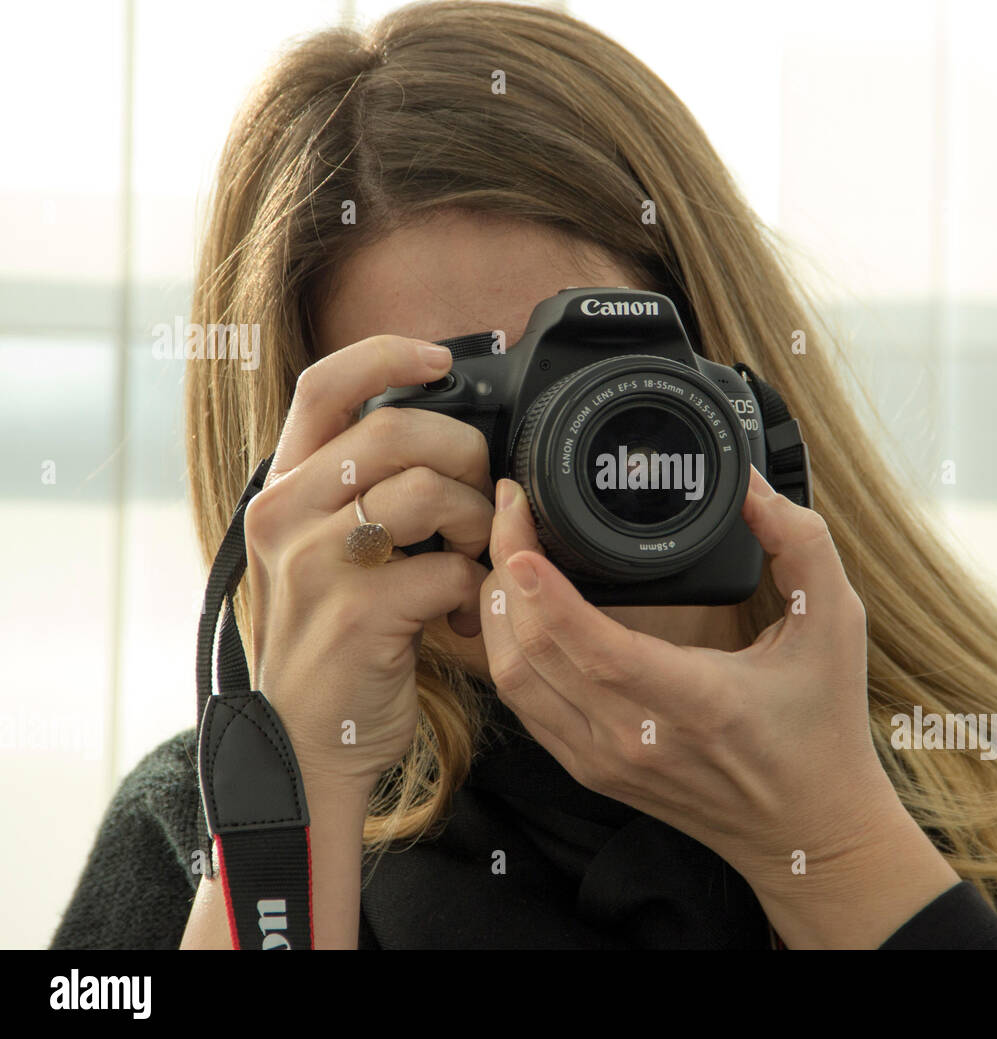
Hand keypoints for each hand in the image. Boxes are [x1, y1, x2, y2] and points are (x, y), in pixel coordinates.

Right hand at [242, 336, 494, 791]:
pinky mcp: (355, 615)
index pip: (322, 387)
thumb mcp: (325, 554)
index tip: (440, 357)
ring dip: (475, 523)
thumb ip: (362, 494)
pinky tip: (463, 615)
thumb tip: (448, 441)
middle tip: (482, 497)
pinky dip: (473, 589)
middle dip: (463, 454)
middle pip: (396, 431)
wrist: (307, 744)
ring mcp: (315, 565)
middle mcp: (285, 516)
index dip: (385, 355)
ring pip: (426, 492)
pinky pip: (446, 568)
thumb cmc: (334, 641)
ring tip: (474, 560)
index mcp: (282, 490)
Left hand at [480, 465, 919, 917]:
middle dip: (507, 570)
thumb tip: (751, 484)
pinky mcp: (590, 770)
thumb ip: (802, 544)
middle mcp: (637, 739)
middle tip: (512, 509)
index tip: (521, 535)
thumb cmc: (822, 727)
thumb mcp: (836, 624)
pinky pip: (525, 705)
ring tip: (508, 548)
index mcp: (697, 702)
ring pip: (516, 680)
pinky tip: (515, 607)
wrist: (808, 831)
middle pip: (536, 653)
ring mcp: (605, 760)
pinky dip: (507, 649)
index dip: (546, 592)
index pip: (597, 649)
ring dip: (497, 610)